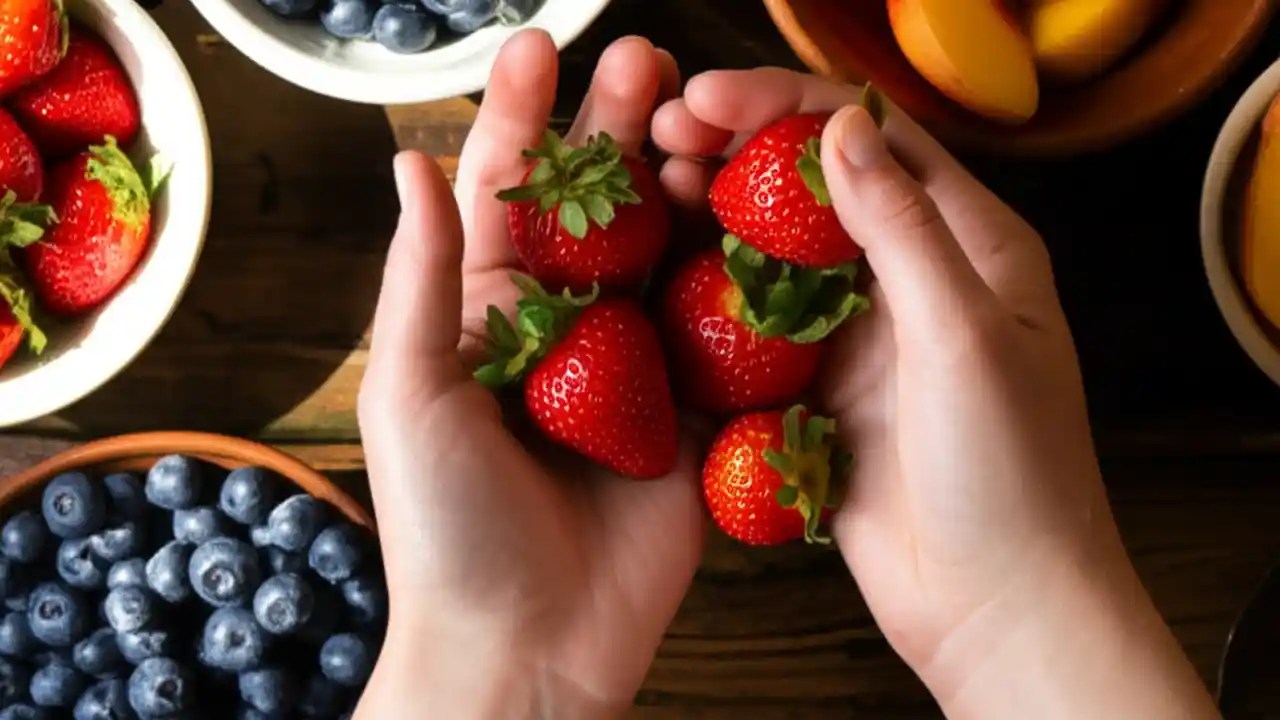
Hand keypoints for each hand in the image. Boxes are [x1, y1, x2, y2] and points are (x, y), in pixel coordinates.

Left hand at [355, 32, 702, 718]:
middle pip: (597, 208)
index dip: (523, 118)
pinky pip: (723, 331)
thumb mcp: (413, 393)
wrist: (529, 645)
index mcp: (488, 315)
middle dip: (617, 129)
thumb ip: (422, 279)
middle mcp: (566, 329)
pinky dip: (741, 272)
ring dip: (685, 183)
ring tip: (707, 116)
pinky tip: (761, 211)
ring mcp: (636, 367)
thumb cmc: (449, 528)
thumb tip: (412, 165)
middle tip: (649, 60)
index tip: (539, 47)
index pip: (506, 195)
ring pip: (667, 254)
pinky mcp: (696, 412)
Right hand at [653, 70, 1217, 718]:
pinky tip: (661, 278)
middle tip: (658, 134)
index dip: (787, 105)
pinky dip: (712, 297)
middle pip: (815, 186)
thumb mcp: (962, 337)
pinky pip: (757, 327)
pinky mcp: (821, 391)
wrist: (995, 607)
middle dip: (738, 151)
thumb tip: (840, 128)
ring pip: (777, 252)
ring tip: (646, 191)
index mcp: (969, 245)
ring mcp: (862, 336)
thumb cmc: (1011, 474)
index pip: (872, 140)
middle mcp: (913, 278)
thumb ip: (902, 229)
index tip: (705, 98)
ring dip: (716, 218)